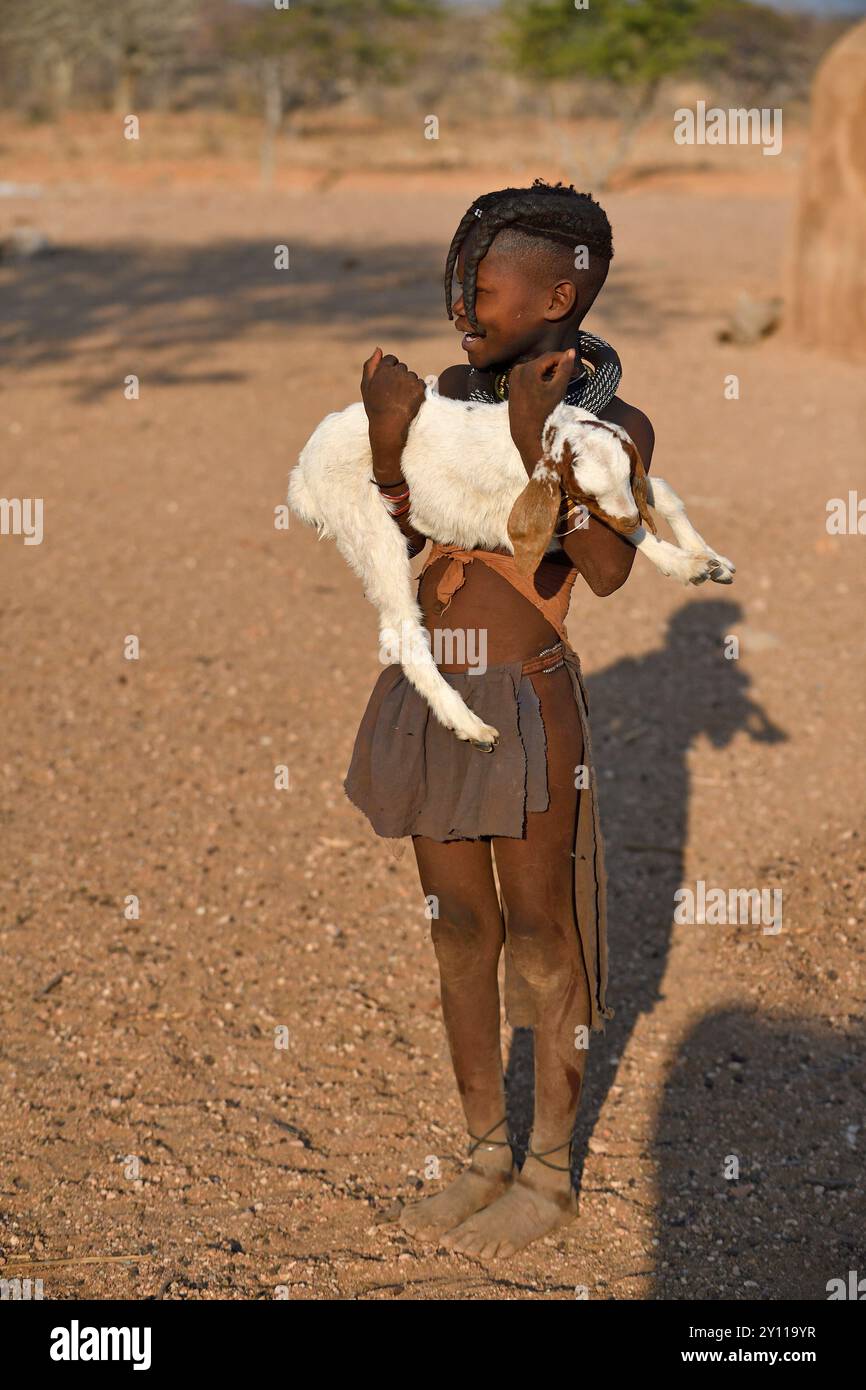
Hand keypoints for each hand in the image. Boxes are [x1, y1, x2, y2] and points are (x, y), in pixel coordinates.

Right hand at [361, 348, 425, 449]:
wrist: (388, 425)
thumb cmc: (375, 407)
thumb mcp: (366, 386)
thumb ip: (370, 365)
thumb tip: (379, 349)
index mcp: (384, 369)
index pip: (391, 359)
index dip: (389, 370)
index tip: (387, 383)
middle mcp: (398, 371)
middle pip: (402, 367)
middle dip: (399, 377)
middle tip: (393, 394)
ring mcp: (410, 380)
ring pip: (412, 376)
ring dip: (408, 384)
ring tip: (400, 400)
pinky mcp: (421, 388)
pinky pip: (421, 384)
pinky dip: (417, 391)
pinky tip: (409, 401)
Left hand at [507, 348, 575, 462]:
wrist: (526, 432)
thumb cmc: (544, 412)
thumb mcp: (557, 389)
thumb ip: (565, 369)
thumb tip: (571, 351)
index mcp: (527, 369)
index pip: (550, 356)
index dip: (564, 358)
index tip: (576, 366)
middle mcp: (518, 369)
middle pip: (542, 362)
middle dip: (558, 366)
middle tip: (574, 373)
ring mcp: (513, 377)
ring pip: (537, 369)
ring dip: (550, 372)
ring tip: (564, 379)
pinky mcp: (513, 385)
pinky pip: (530, 376)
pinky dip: (541, 378)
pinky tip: (551, 385)